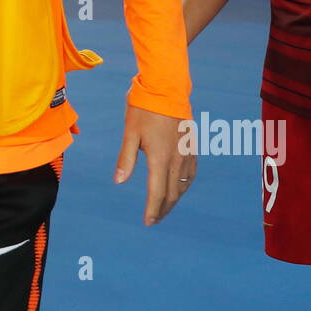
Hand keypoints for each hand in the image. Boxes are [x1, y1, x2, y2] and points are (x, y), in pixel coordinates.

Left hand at [114, 105, 196, 225]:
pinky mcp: (191, 146)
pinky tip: (180, 187)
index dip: (152, 210)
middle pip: (172, 193)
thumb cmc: (144, 108)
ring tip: (164, 208)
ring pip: (183, 185)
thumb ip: (126, 159)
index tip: (148, 222)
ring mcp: (186, 152)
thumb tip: (119, 182)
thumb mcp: (130, 133)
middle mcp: (176, 159)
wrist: (166, 87)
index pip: (157, 193)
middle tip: (154, 220)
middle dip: (163, 209)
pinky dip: (185, 185)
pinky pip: (191, 172)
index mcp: (159, 158)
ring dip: (174, 199)